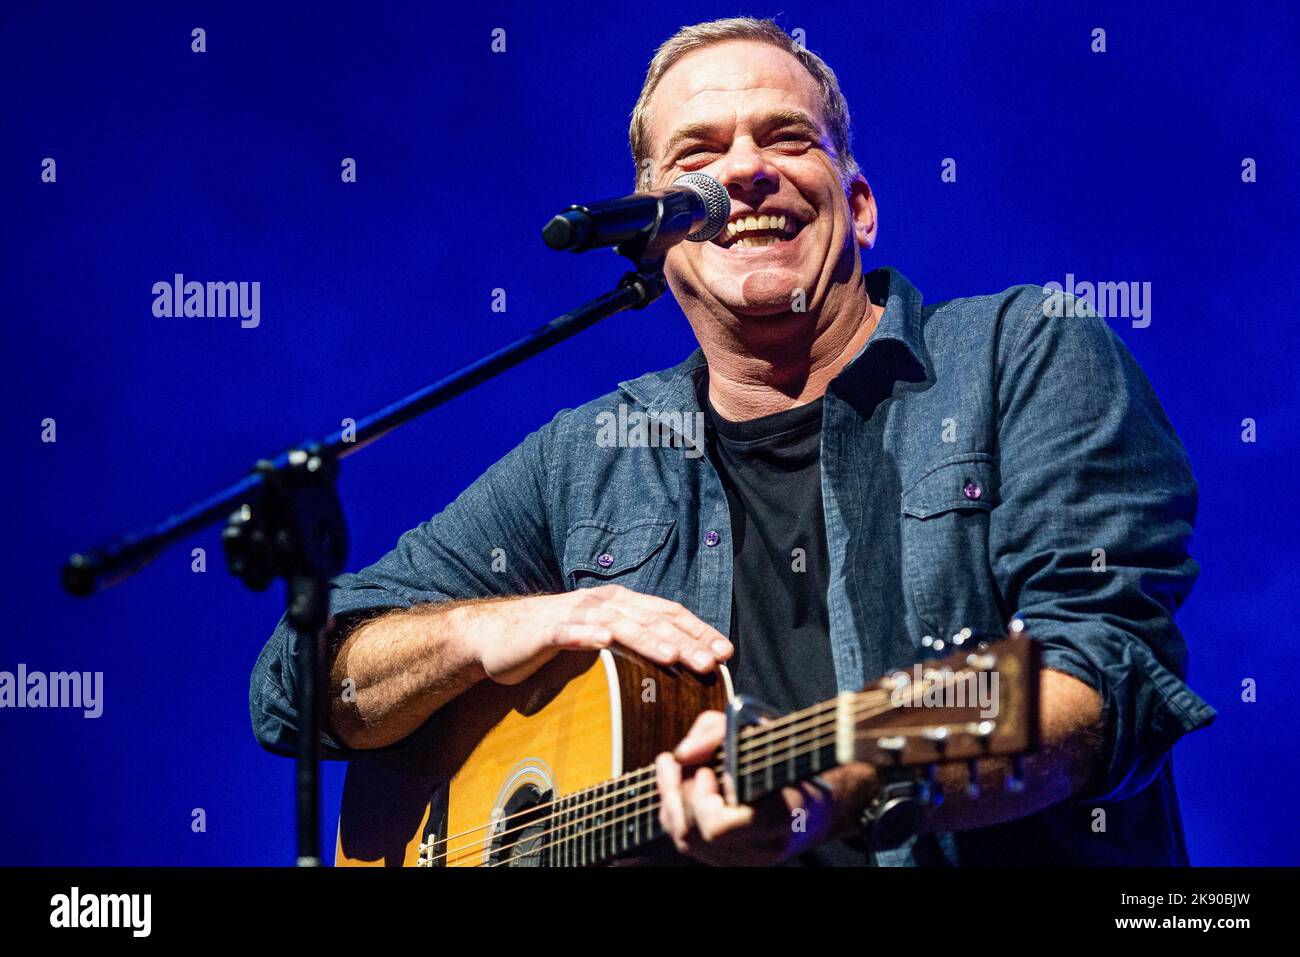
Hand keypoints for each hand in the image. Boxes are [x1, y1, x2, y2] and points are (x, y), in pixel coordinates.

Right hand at [461, 584, 731, 685]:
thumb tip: (677, 661)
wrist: (498, 635)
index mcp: (621, 604)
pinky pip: (573, 632)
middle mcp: (604, 602)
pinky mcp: (550, 630)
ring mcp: (577, 613)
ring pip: (620, 624)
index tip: (726, 651)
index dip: (699, 630)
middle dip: (685, 640)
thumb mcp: (601, 639)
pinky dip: (590, 635)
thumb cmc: (555, 639)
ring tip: (673, 656)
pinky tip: (606, 641)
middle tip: (712, 661)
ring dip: (648, 639)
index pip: (668, 613)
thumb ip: (633, 644)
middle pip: (652, 619)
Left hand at [655, 711, 870, 865]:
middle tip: (674, 761)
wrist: (815, 795)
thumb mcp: (754, 727)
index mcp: (780, 817)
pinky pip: (691, 844)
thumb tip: (681, 755)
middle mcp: (763, 849)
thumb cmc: (786, 755)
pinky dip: (676, 813)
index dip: (701, 800)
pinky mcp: (734, 863)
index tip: (706, 771)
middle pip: (693, 835)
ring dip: (671, 801)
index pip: (718, 828)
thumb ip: (714, 734)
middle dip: (676, 793)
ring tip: (671, 767)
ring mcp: (748, 861)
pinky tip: (676, 787)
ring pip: (686, 842)